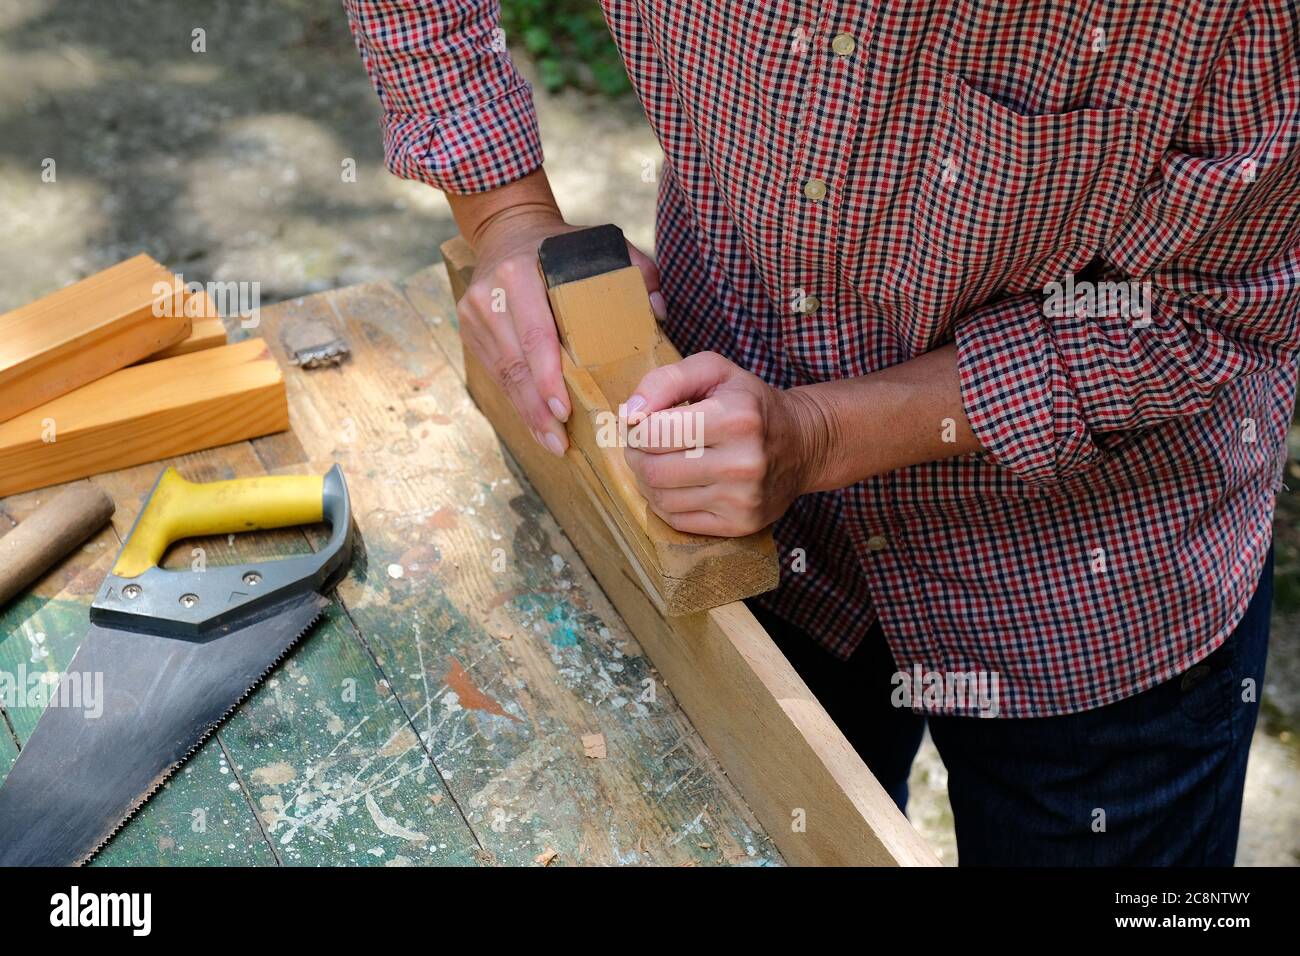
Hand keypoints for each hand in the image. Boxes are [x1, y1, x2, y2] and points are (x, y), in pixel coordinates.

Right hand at [457, 209, 663, 455]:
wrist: (506, 229)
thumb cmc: (561, 245)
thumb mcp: (600, 244)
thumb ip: (635, 269)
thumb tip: (658, 309)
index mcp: (518, 274)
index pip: (534, 335)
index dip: (547, 377)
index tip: (563, 410)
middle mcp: (488, 296)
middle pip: (515, 364)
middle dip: (538, 409)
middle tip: (561, 442)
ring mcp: (474, 315)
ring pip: (503, 375)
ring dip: (527, 413)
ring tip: (552, 442)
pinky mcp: (470, 330)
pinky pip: (496, 373)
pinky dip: (518, 400)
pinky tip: (538, 423)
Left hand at [622, 351, 830, 535]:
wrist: (803, 444)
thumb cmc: (749, 403)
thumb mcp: (714, 371)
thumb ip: (666, 380)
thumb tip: (629, 413)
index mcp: (736, 418)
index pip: (654, 433)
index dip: (636, 427)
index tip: (642, 422)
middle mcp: (744, 462)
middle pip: (653, 470)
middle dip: (636, 455)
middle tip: (643, 444)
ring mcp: (743, 499)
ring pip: (661, 498)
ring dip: (647, 480)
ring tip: (660, 461)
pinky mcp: (741, 525)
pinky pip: (677, 520)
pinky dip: (664, 502)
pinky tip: (676, 484)